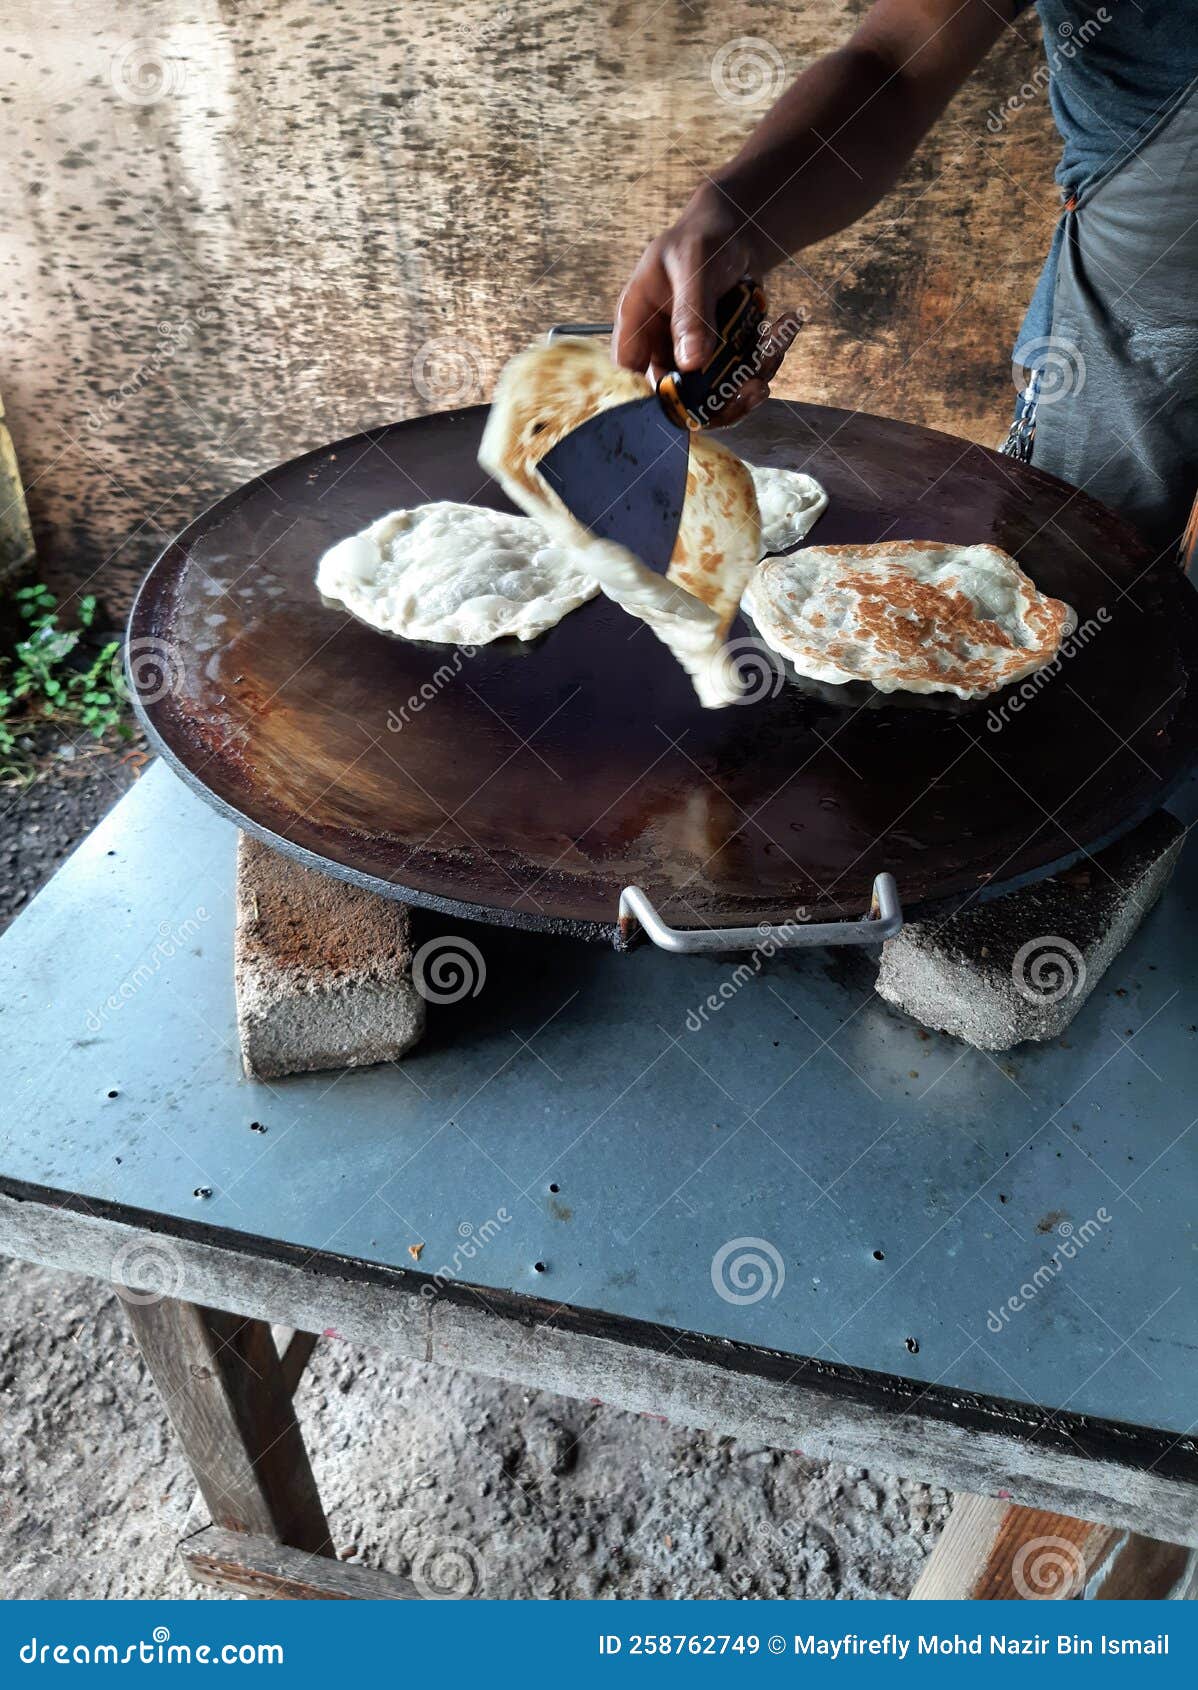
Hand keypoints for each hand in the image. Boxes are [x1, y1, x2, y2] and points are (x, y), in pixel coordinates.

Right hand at [614, 187, 793, 425]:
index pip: (629, 376)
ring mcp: (690, 357)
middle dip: (719, 402)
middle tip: (755, 387)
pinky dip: (764, 362)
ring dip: (749, 380)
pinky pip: (739, 377)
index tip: (690, 406)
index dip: (650, 400)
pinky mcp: (720, 359)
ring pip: (714, 396)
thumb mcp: (695, 265)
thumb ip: (692, 312)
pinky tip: (780, 330)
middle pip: (676, 401)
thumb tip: (691, 363)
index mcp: (637, 324)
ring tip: (774, 347)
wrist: (735, 231)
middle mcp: (660, 348)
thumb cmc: (703, 238)